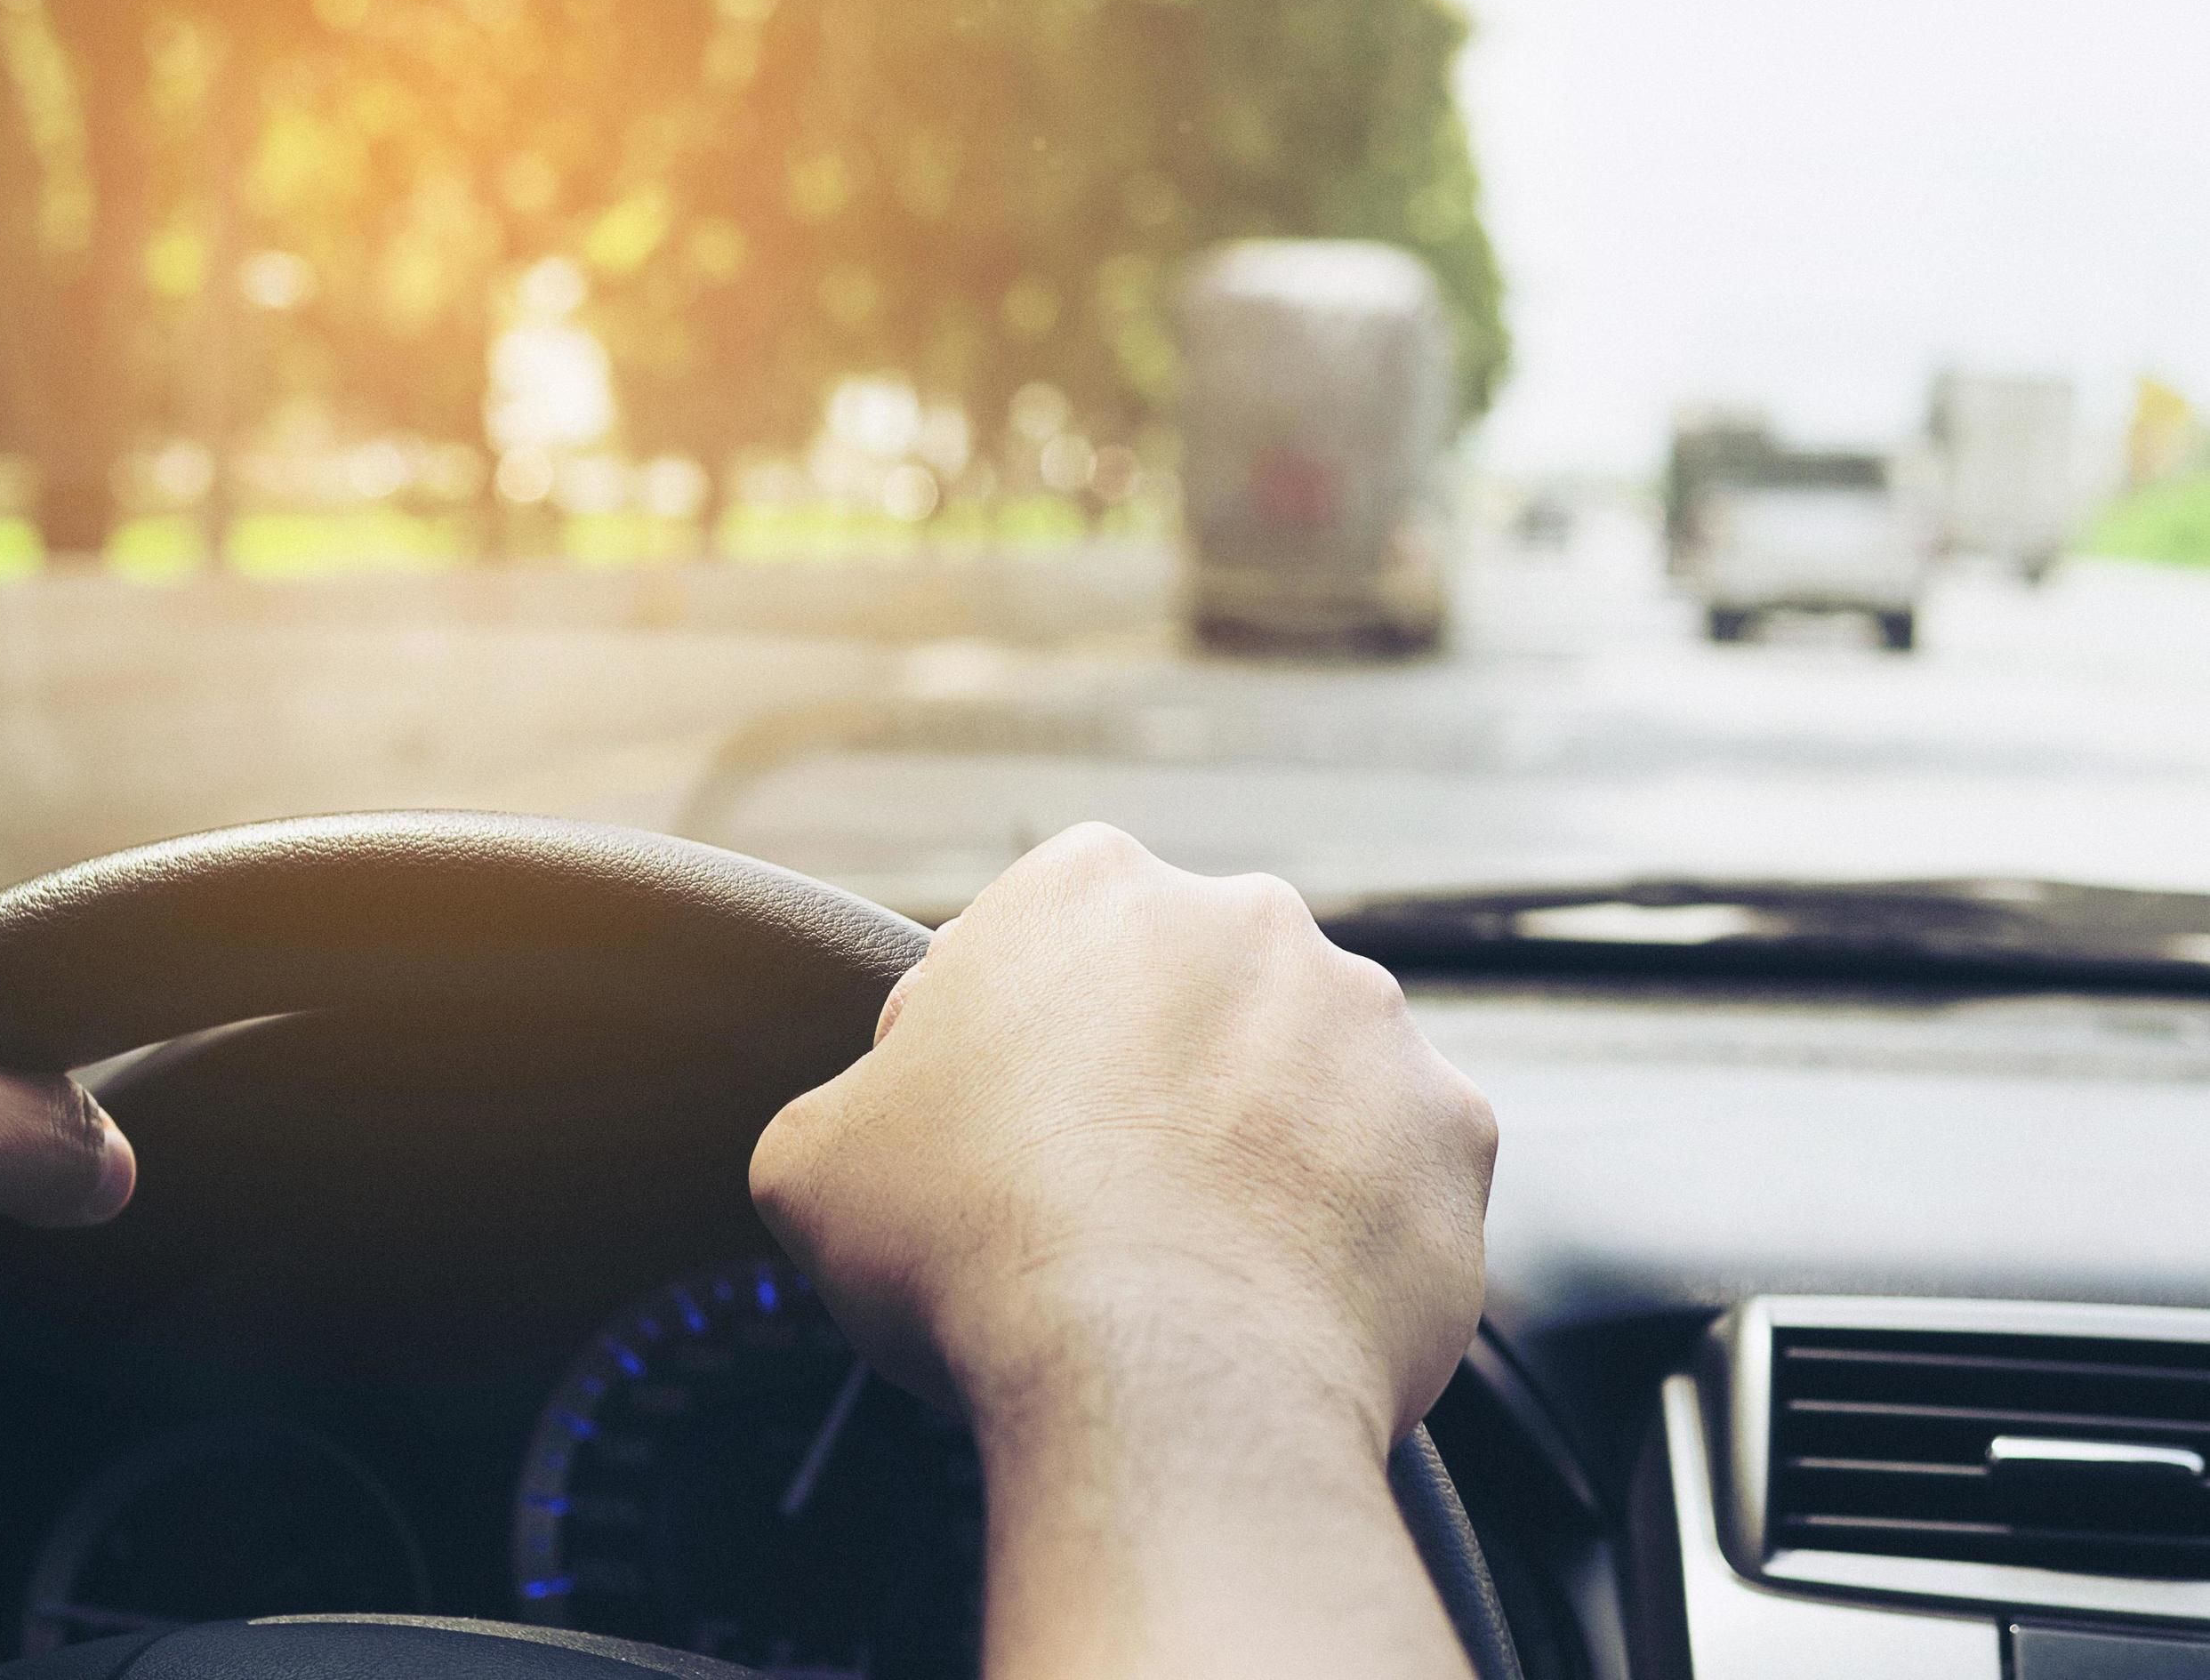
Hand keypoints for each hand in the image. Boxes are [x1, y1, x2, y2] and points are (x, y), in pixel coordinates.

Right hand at [750, 823, 1494, 1677]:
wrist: (1162, 1385)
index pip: (1036, 946)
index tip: (991, 1135)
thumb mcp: (816, 1160)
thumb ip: (851, 1102)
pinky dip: (1349, 1220)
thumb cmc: (978, 1252)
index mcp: (1087, 886)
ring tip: (1195, 1256)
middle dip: (1148, 1081)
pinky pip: (1394, 1168)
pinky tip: (1279, 1290)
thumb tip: (879, 1119)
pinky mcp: (1454, 1131)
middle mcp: (1246, 918)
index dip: (1005, 1048)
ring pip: (1300, 1072)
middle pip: (1181, 997)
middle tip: (1093, 1199)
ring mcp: (1369, 1021)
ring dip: (1258, 1139)